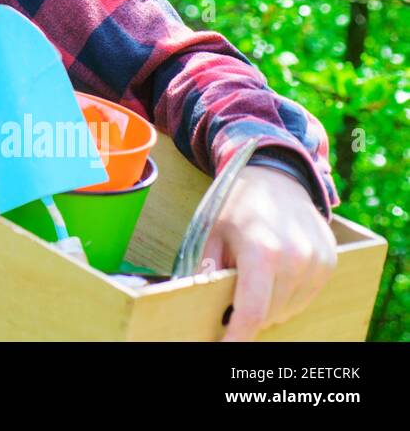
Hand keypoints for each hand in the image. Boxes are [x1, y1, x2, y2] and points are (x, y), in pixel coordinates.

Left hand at [201, 164, 337, 340]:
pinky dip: (287, 296)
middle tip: (230, 302)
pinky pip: (306, 297)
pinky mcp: (329, 262)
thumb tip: (194, 304)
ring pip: (289, 309)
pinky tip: (274, 275)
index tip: (225, 348)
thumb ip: (205, 270)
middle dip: (247, 316)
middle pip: (269, 314)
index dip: (237, 336)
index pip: (251, 312)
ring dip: (269, 307)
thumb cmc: (236, 204)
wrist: (275, 176)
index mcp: (261, 251)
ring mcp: (316, 261)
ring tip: (253, 279)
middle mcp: (295, 259)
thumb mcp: (210, 232)